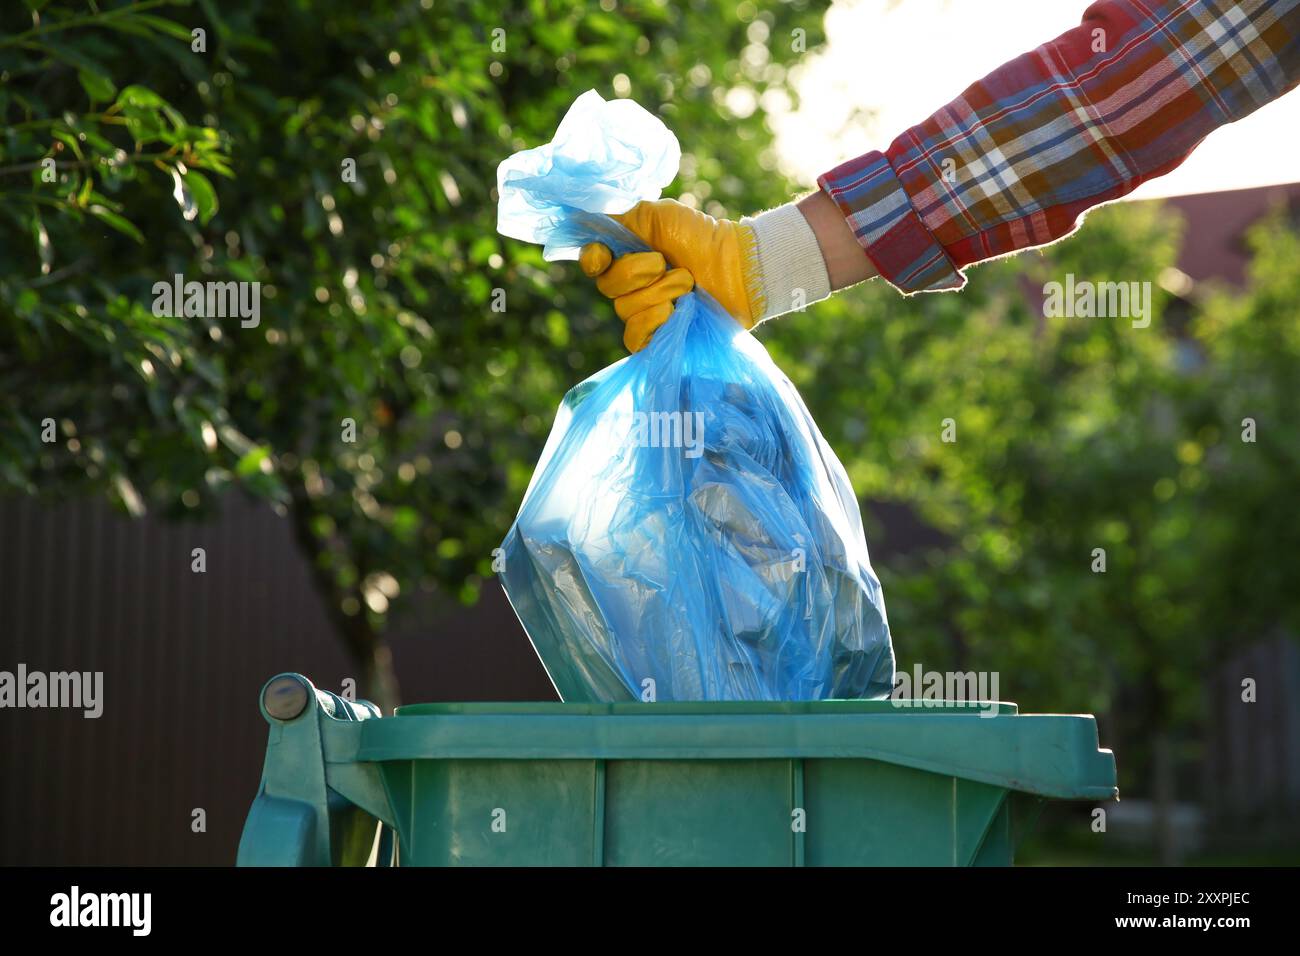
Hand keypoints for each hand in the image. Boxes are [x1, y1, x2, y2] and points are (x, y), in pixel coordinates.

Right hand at [579, 199, 757, 351]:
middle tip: (669, 264)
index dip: (593, 260)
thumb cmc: (699, 236)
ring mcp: (643, 312)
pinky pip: (635, 337)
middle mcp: (629, 285)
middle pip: (607, 287)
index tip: (603, 256)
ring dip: (659, 293)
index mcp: (624, 255)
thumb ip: (619, 217)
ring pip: (625, 310)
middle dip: (639, 273)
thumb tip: (581, 215)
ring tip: (688, 285)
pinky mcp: (657, 336)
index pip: (591, 262)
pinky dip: (654, 322)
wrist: (735, 267)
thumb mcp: (656, 216)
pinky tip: (676, 312)